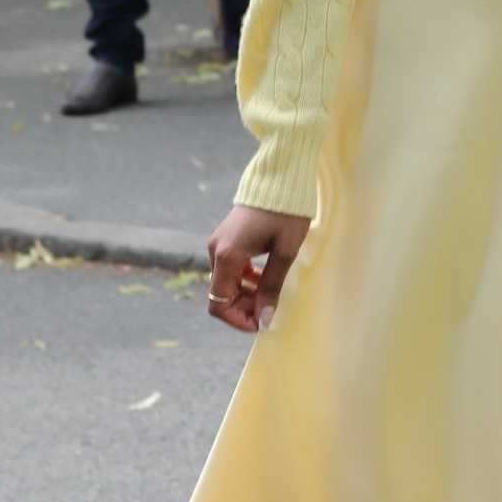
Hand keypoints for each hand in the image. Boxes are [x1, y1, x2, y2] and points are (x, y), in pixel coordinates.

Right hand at [205, 204, 311, 334]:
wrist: (280, 178)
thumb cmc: (285, 213)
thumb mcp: (284, 252)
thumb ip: (272, 287)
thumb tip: (264, 320)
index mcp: (227, 256)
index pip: (218, 303)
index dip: (237, 319)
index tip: (261, 323)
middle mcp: (216, 251)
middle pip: (221, 295)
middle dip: (243, 308)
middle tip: (271, 310)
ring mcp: (218, 244)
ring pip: (226, 283)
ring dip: (245, 295)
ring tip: (271, 294)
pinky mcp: (226, 239)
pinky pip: (230, 269)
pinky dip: (244, 280)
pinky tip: (265, 277)